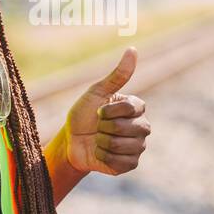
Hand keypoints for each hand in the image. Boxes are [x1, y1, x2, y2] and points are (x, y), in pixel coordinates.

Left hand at [61, 47, 150, 175]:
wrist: (71, 142)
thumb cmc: (84, 115)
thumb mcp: (96, 93)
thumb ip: (117, 75)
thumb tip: (133, 50)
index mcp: (136, 108)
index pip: (131, 108)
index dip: (109, 111)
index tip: (98, 111)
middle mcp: (142, 126)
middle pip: (129, 128)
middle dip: (105, 128)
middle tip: (98, 128)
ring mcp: (138, 146)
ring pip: (124, 146)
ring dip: (103, 143)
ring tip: (98, 140)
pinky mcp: (130, 164)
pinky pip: (121, 162)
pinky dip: (105, 157)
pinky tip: (100, 153)